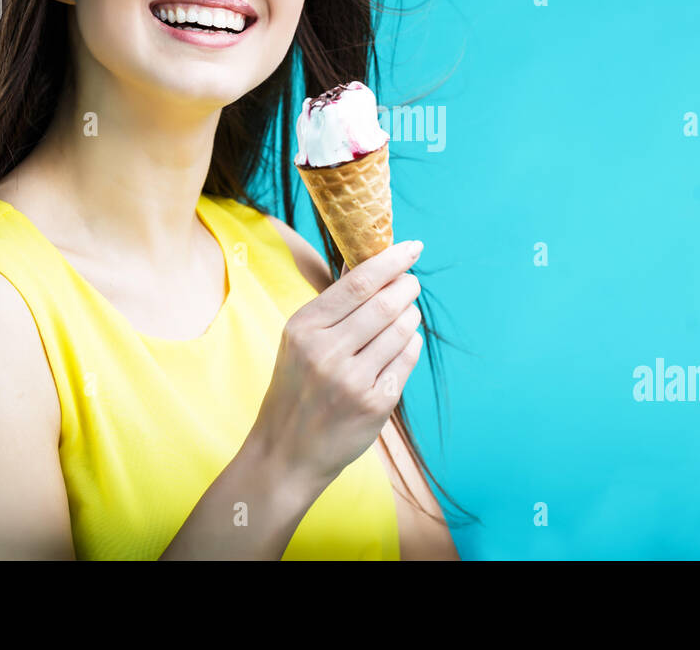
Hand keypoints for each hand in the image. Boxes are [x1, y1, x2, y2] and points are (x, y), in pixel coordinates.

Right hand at [252, 240, 425, 488]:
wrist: (287, 452)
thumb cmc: (297, 387)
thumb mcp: (300, 340)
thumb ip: (334, 303)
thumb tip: (367, 260)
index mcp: (304, 328)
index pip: (358, 282)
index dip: (391, 260)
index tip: (413, 247)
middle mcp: (326, 352)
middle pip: (384, 304)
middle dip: (406, 287)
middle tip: (412, 282)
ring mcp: (352, 379)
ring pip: (401, 330)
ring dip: (411, 315)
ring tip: (407, 313)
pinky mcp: (375, 403)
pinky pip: (406, 359)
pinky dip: (411, 344)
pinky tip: (404, 342)